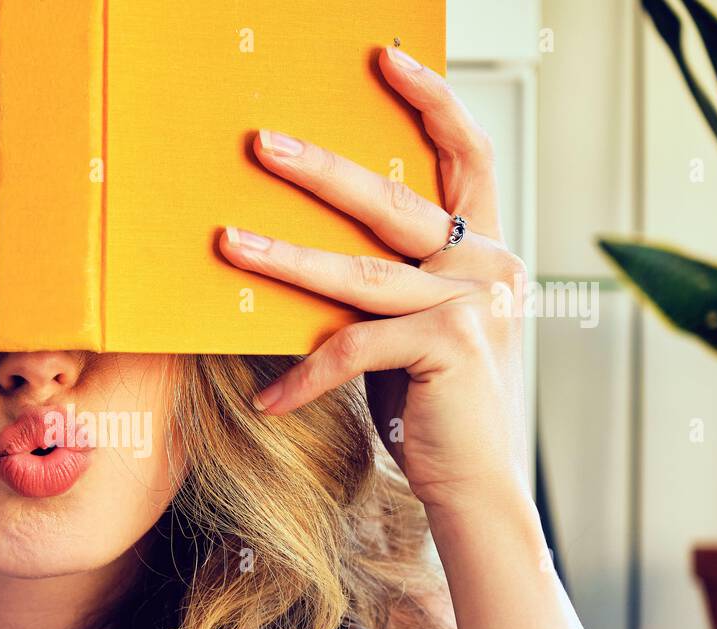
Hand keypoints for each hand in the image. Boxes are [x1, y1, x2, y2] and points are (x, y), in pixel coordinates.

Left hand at [219, 46, 528, 516]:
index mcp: (485, 252)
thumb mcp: (411, 332)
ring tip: (227, 244)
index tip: (387, 56)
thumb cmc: (432, 408)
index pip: (468, 156)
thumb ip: (386, 285)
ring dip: (283, 258)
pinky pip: (351, 348)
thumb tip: (305, 244)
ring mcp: (474, 302)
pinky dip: (304, 377)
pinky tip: (268, 401)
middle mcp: (489, 267)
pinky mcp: (450, 343)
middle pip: (393, 200)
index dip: (432, 101)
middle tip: (264, 142)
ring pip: (357, 273)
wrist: (474, 485)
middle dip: (321, 169)